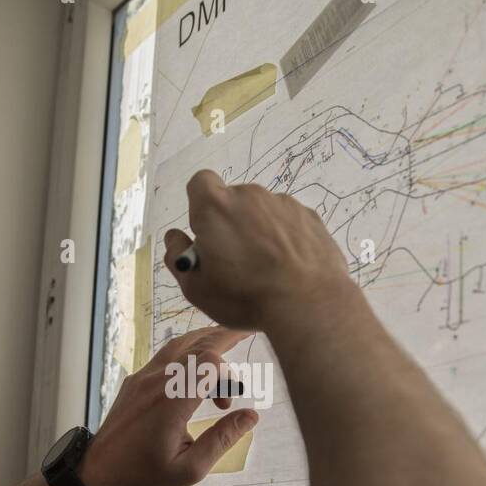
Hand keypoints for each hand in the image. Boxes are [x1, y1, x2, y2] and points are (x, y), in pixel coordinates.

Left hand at [78, 326, 258, 485]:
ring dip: (206, 342)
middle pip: (198, 344)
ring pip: (180, 343)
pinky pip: (166, 354)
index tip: (226, 405)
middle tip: (248, 332)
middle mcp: (157, 381)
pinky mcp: (136, 380)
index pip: (210, 362)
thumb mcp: (190, 469)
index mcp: (172, 402)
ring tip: (228, 341)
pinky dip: (188, 352)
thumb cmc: (144, 474)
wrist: (98, 471)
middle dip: (225, 340)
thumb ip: (222, 439)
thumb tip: (251, 416)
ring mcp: (143, 377)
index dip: (228, 374)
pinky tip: (198, 364)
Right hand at [161, 170, 354, 329]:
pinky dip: (287, 239)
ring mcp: (284, 203)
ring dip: (261, 231)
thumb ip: (177, 257)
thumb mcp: (196, 288)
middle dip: (232, 223)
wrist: (308, 303)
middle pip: (234, 201)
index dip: (200, 206)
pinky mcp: (311, 217)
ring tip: (269, 269)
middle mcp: (250, 195)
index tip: (207, 232)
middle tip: (238, 261)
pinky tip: (291, 268)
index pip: (200, 182)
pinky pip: (289, 223)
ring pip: (264, 212)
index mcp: (216, 207)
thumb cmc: (244, 296)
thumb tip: (174, 238)